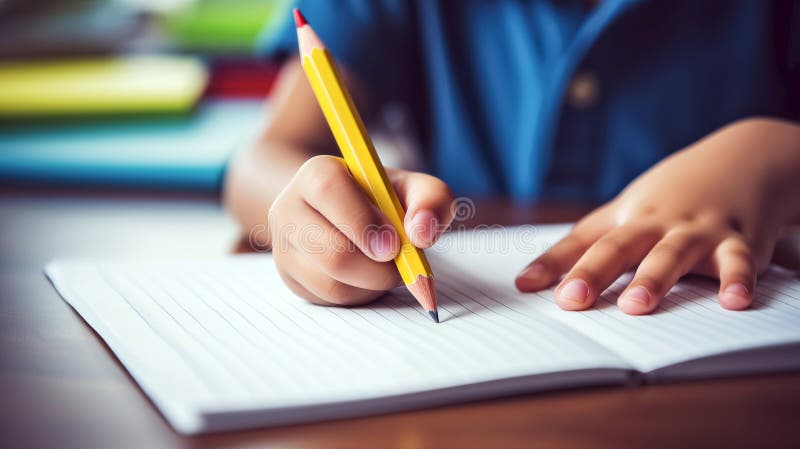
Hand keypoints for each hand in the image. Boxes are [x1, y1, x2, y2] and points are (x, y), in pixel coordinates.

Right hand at [270, 155, 454, 305]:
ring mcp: (283, 245)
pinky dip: (359, 295)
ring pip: (330, 282)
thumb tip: (422, 232)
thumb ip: (430, 200)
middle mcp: (289, 207)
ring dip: (371, 284)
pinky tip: (367, 277)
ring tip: (385, 267)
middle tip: (398, 265)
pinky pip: (328, 299)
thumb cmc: (385, 200)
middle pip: (331, 251)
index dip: (364, 222)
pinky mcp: (289, 277)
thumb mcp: (414, 190)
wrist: (352, 216)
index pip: (329, 190)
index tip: (394, 245)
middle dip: (376, 268)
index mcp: (317, 173)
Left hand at [515, 118, 799, 314]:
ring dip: (654, 278)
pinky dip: (738, 279)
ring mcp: (698, 231)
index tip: (524, 286)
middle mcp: (657, 224)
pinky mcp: (740, 241)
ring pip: (673, 253)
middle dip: (595, 273)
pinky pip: (739, 261)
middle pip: (621, 247)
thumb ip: (577, 250)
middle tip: (571, 300)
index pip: (584, 243)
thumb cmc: (670, 197)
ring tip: (636, 305)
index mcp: (626, 220)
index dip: (554, 264)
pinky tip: (734, 301)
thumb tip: (524, 283)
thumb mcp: (623, 214)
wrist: (744, 160)